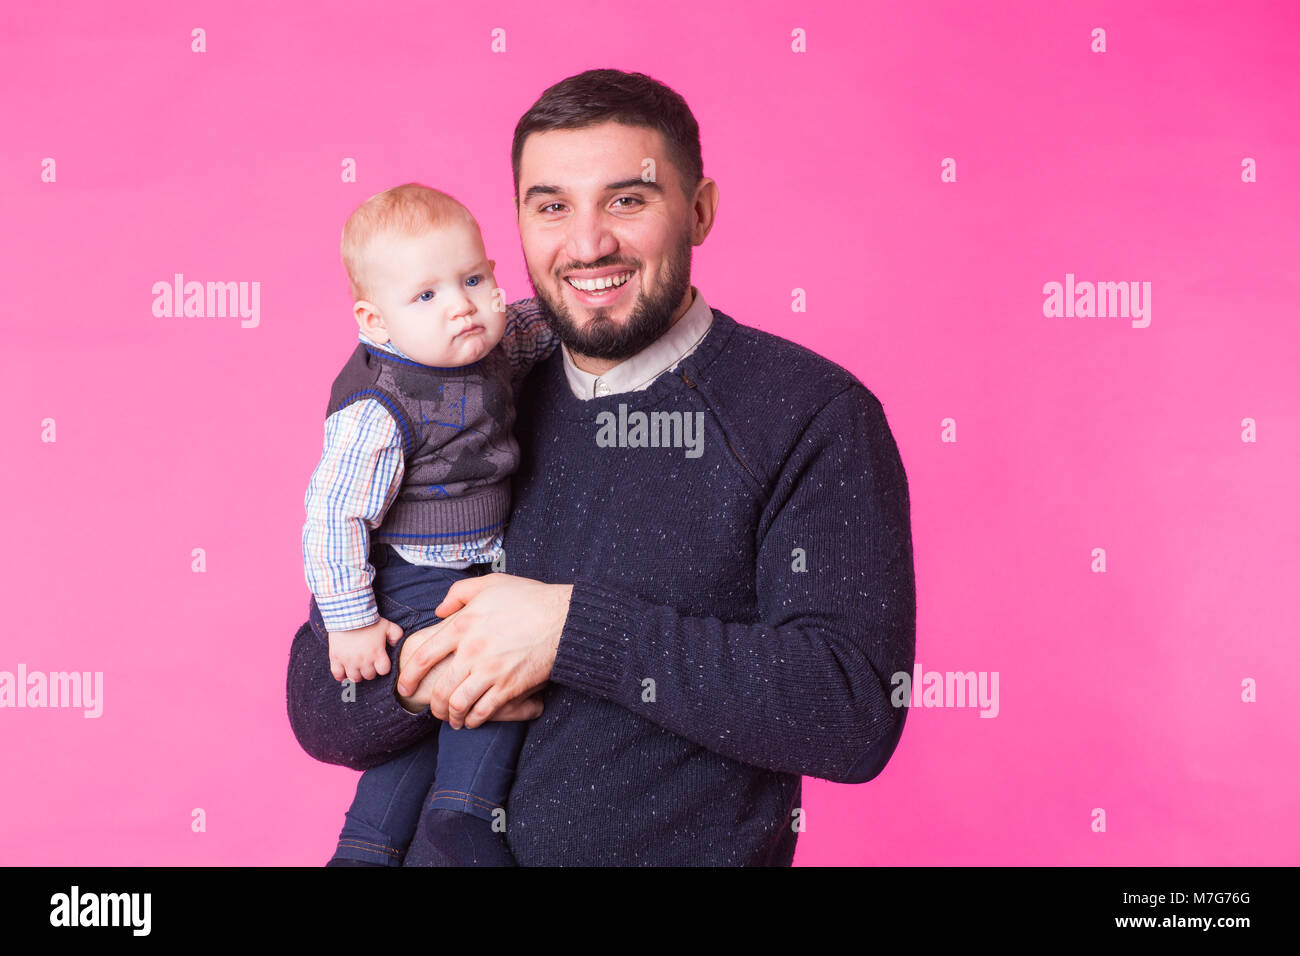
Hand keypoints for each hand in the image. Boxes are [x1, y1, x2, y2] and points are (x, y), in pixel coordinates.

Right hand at [328, 617, 401, 682]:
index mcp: (377, 654)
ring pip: (355, 678)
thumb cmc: (368, 620)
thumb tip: (396, 645)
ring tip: (357, 667)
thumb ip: (396, 635)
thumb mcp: (387, 625)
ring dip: (357, 674)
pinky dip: (341, 675)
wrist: (348, 613)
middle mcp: (363, 661)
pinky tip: (344, 671)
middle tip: (368, 663)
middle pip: (369, 676)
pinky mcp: (336, 659)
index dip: (383, 667)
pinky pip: (338, 675)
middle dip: (370, 671)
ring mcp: (349, 661)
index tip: (380, 662)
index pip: (384, 671)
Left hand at [396, 574, 572, 728]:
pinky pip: (483, 711)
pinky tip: (473, 720)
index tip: (404, 687)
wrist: (562, 618)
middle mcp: (471, 651)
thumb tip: (438, 611)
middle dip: (432, 705)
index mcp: (462, 626)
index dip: (408, 676)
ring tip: (453, 720)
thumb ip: (458, 593)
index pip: (423, 657)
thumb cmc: (528, 598)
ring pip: (458, 704)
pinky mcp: (509, 686)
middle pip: (439, 688)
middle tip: (433, 709)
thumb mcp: (489, 584)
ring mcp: (490, 672)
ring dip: (452, 717)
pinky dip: (474, 720)